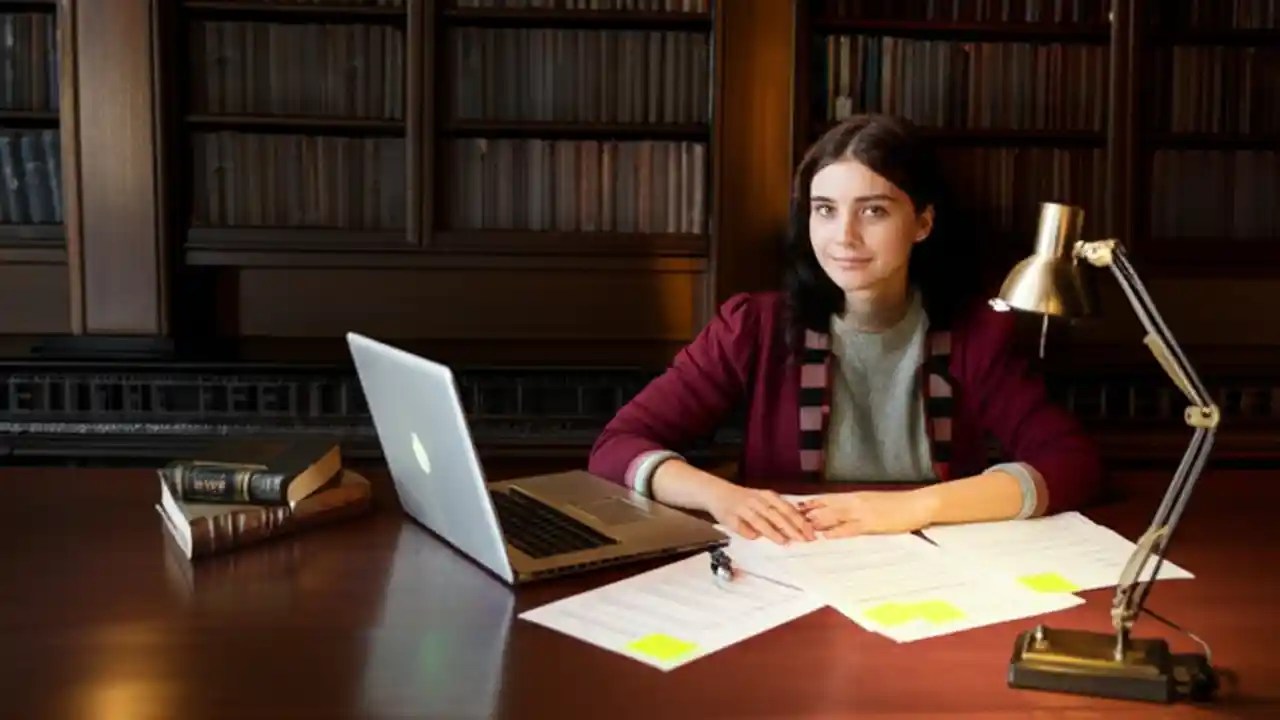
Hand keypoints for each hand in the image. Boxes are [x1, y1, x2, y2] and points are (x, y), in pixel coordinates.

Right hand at [705, 485, 815, 543]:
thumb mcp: (763, 500)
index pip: (787, 508)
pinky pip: (740, 527)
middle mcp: (756, 500)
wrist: (716, 492)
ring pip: (759, 520)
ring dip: (772, 531)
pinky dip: (748, 533)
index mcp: (767, 495)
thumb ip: (778, 511)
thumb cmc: (745, 499)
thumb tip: (798, 527)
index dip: (799, 520)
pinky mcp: (729, 517)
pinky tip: (756, 539)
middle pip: (776, 514)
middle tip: (803, 540)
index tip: (811, 532)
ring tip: (783, 541)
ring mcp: (742, 508)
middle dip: (790, 528)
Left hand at [796, 490, 936, 536]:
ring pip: (834, 515)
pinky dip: (837, 531)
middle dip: (807, 514)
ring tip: (801, 529)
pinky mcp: (872, 523)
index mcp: (854, 496)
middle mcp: (854, 501)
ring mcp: (862, 512)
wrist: (916, 504)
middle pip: (825, 506)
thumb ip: (856, 506)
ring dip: (817, 522)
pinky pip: (851, 527)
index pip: (827, 498)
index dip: (810, 503)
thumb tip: (840, 513)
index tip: (794, 508)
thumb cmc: (896, 505)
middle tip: (789, 520)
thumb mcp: (872, 502)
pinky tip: (827, 536)